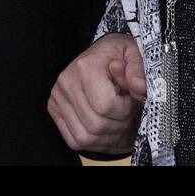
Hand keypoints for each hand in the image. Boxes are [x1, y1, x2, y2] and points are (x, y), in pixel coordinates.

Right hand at [48, 32, 146, 153]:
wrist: (101, 56)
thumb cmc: (118, 56)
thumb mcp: (134, 54)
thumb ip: (139, 69)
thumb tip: (139, 88)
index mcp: (85, 67)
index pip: (105, 105)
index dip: (125, 109)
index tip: (131, 99)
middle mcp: (66, 83)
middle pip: (96, 125)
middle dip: (119, 125)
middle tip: (127, 112)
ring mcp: (57, 98)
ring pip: (85, 137)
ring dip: (108, 136)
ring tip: (118, 121)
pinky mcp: (55, 111)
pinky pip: (75, 140)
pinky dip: (95, 142)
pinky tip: (107, 129)